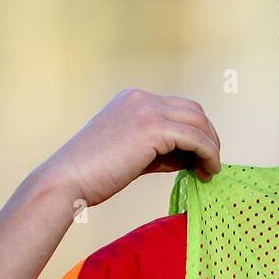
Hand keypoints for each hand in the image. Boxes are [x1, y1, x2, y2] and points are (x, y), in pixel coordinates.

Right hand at [38, 88, 221, 207]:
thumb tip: (194, 156)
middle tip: (211, 163)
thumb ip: (162, 149)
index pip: (178, 108)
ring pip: (198, 122)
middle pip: (193, 110)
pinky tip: (207, 171)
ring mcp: (146, 109)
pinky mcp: (152, 127)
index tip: (199, 156)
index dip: (195, 131)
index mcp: (133, 99)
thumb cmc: (95, 174)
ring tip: (210, 171)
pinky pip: (195, 138)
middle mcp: (141, 98)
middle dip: (208, 136)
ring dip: (211, 147)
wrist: (66, 180)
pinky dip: (208, 154)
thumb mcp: (133, 153)